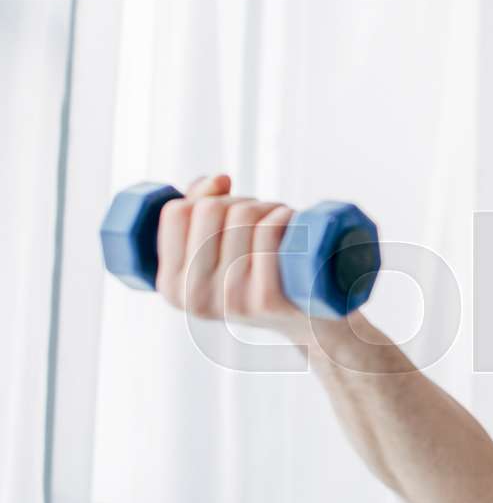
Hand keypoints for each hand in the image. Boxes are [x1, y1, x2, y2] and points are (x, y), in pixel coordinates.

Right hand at [154, 173, 305, 336]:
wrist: (310, 322)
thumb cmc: (261, 275)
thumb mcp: (218, 249)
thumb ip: (200, 208)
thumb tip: (218, 180)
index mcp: (171, 285)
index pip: (175, 212)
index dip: (206, 198)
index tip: (229, 212)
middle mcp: (194, 296)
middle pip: (209, 209)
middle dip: (240, 201)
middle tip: (262, 217)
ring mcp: (230, 300)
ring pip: (241, 215)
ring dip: (267, 207)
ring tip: (280, 223)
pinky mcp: (266, 299)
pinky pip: (267, 231)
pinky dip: (282, 215)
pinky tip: (292, 221)